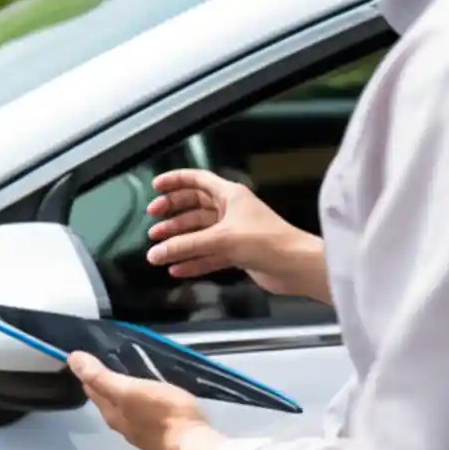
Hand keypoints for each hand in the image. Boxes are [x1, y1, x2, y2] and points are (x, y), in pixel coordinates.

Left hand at [67, 351, 226, 449]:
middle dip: (104, 378)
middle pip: (105, 397)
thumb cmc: (164, 414)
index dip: (88, 369)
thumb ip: (101, 377)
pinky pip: (141, 412)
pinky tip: (149, 394)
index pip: (91, 387)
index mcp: (110, 411)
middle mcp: (120, 423)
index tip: (91, 352)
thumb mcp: (130, 390)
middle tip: (111, 356)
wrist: (194, 446)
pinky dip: (139, 400)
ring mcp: (138, 431)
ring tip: (131, 371)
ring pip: (123, 405)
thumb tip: (72, 359)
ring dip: (123, 389)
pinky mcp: (157, 435)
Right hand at [145, 169, 330, 302]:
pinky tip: (178, 268)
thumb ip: (185, 246)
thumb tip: (156, 253)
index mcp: (230, 195)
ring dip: (179, 240)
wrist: (294, 265)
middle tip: (153, 222)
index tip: (155, 187)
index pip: (196, 181)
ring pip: (199, 233)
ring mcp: (233, 232)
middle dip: (172, 214)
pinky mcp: (237, 252)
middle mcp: (231, 210)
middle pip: (194, 207)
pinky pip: (207, 255)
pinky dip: (192, 261)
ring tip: (159, 249)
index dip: (175, 181)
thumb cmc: (267, 240)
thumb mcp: (220, 239)